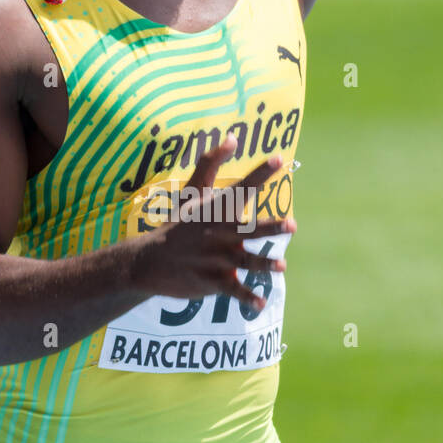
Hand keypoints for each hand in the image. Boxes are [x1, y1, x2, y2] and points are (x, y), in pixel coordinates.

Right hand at [134, 133, 295, 310]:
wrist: (149, 262)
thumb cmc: (177, 225)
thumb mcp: (191, 193)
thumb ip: (210, 164)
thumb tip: (232, 136)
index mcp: (216, 211)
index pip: (241, 188)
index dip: (260, 173)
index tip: (278, 158)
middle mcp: (218, 234)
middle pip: (248, 229)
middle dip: (269, 227)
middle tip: (292, 225)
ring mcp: (214, 259)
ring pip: (244, 262)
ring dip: (263, 264)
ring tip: (281, 267)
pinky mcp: (211, 282)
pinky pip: (232, 291)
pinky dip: (246, 299)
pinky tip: (260, 305)